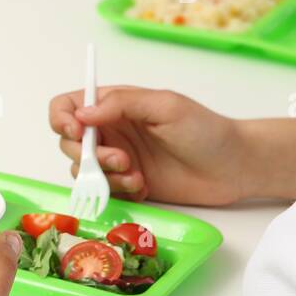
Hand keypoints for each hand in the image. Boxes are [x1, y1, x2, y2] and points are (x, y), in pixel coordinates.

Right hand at [49, 86, 249, 205]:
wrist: (234, 168)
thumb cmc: (206, 130)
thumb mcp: (165, 106)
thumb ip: (122, 103)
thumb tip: (82, 113)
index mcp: (115, 105)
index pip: (67, 106)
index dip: (62, 118)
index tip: (76, 131)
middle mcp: (110, 131)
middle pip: (68, 142)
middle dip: (87, 154)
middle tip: (121, 160)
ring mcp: (116, 159)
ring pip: (82, 170)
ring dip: (104, 176)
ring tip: (136, 176)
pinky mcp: (125, 184)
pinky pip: (102, 191)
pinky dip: (117, 191)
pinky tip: (142, 187)